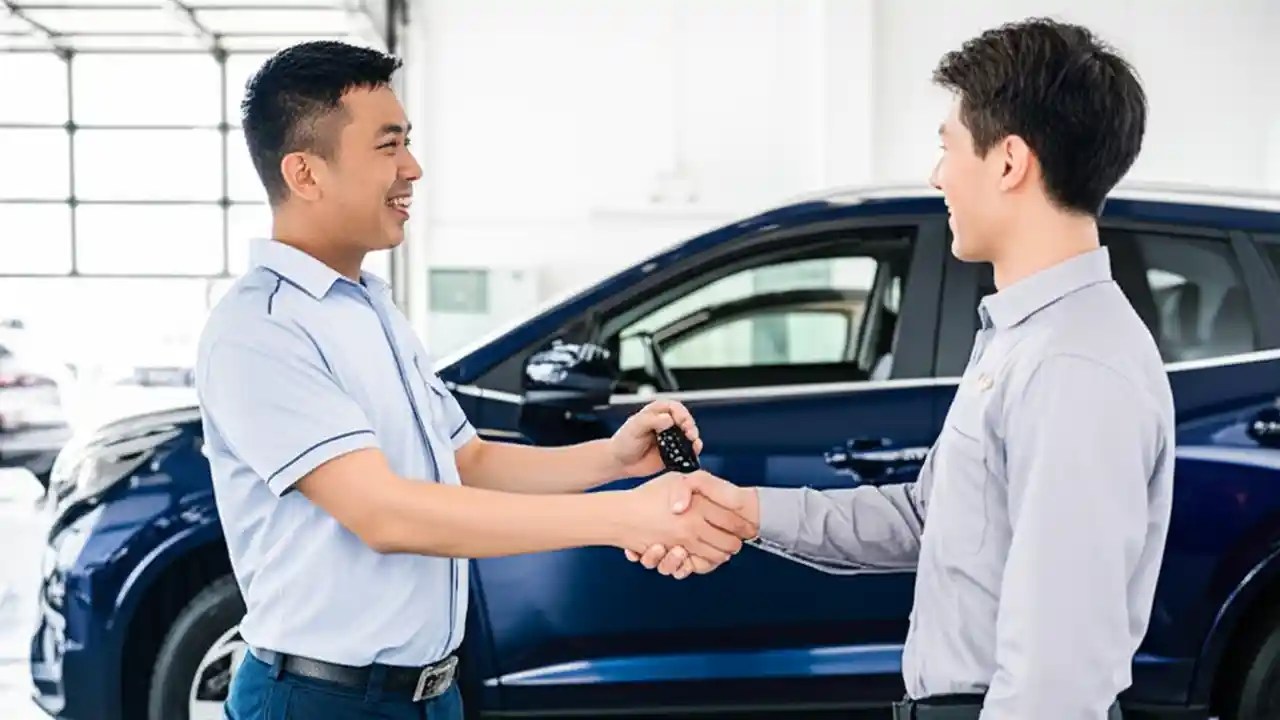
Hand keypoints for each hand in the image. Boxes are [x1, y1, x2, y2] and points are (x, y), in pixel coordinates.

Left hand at [609, 399, 703, 476]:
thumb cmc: (623, 441)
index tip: (682, 422)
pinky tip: (694, 451)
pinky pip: (686, 451)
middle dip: (690, 426)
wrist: (620, 462)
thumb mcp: (634, 427)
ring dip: (694, 438)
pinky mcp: (673, 453)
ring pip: (688, 435)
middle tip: (689, 433)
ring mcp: (671, 439)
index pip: (674, 407)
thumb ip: (650, 420)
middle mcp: (666, 424)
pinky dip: (693, 451)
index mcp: (657, 413)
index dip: (681, 413)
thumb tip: (668, 419)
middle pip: (685, 420)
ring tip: (694, 443)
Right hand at [625, 471, 759, 578]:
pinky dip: (705, 563)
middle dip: (737, 542)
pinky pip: (699, 566)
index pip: (733, 521)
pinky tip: (705, 554)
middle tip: (739, 538)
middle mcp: (693, 527)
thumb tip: (722, 493)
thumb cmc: (648, 496)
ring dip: (723, 553)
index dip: (745, 525)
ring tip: (725, 547)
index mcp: (697, 507)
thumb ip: (701, 482)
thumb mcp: (677, 479)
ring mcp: (683, 545)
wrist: (621, 517)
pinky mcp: (675, 557)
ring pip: (717, 557)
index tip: (749, 526)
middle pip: (730, 543)